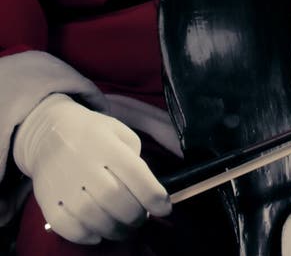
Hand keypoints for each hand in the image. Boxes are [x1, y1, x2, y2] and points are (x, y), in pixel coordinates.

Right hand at [13, 93, 170, 244]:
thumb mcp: (119, 131)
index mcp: (107, 145)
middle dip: (135, 216)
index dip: (154, 196)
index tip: (164, 208)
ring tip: (123, 227)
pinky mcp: (48, 201)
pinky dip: (86, 236)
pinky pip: (69, 228)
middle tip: (141, 218)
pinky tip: (97, 232)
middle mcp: (84, 164)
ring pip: (94, 218)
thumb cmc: (92, 134)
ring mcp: (64, 185)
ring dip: (115, 230)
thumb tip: (145, 189)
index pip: (136, 174)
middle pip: (116, 200)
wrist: (48, 133)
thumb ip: (134, 157)